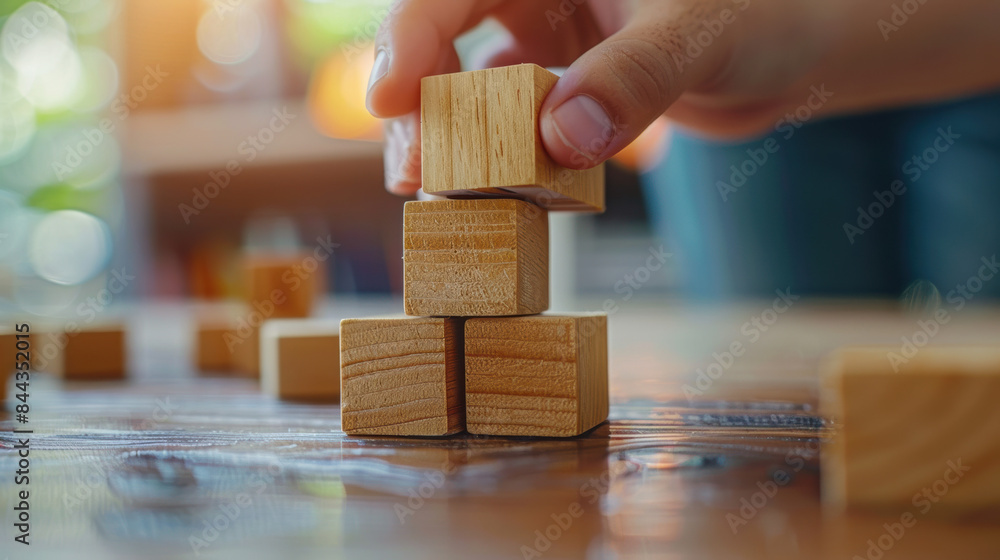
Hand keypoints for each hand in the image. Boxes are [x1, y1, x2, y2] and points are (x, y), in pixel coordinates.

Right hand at [368, 0, 999, 194]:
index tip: (392, 99)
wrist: (804, 47)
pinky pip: (517, 124)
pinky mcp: (567, 86)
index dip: (408, 38)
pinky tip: (505, 193)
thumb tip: (560, 138)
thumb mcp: (703, 30)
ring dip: (456, 141)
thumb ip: (636, 75)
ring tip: (443, 194)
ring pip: (472, 87)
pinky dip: (507, 159)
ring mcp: (548, 39)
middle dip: (420, 104)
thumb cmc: (767, 7)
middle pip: (441, 40)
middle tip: (413, 172)